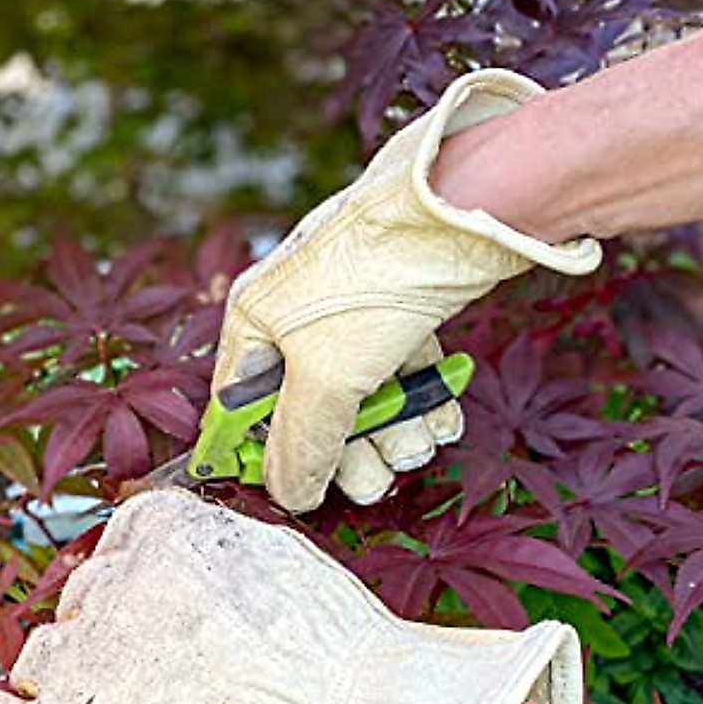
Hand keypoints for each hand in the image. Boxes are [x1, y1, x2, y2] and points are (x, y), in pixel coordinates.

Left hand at [0, 490, 582, 703]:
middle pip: (85, 597)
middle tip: (150, 679)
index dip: (135, 579)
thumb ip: (224, 565)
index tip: (146, 609)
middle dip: (109, 632)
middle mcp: (124, 581)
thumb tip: (201, 588)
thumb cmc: (353, 673)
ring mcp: (95, 657)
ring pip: (46, 657)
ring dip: (69, 683)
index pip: (124, 537)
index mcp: (176, 533)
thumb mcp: (288, 574)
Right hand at [215, 68, 600, 511]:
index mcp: (255, 322)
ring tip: (423, 442)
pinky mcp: (403, 309)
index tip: (296, 491)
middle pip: (311, 413)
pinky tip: (445, 419)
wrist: (461, 208)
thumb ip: (300, 446)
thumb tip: (288, 495)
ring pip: (364, 398)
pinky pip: (404, 372)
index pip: (240, 408)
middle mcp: (297, 318)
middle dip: (349, 452)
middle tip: (378, 478)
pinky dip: (425, 402)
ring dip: (396, 433)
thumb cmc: (373, 282)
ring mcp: (353, 314)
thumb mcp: (324, 380)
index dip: (264, 454)